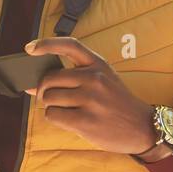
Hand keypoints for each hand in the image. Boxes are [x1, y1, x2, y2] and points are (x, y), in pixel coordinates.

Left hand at [21, 36, 159, 155]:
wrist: (143, 127)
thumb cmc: (116, 104)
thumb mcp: (102, 81)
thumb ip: (72, 79)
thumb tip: (30, 85)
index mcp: (98, 64)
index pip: (69, 45)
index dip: (47, 44)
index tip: (30, 48)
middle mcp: (94, 78)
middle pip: (48, 79)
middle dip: (43, 91)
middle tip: (49, 98)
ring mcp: (90, 99)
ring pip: (48, 98)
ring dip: (51, 106)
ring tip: (68, 111)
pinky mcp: (85, 121)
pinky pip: (52, 115)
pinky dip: (55, 118)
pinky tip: (70, 120)